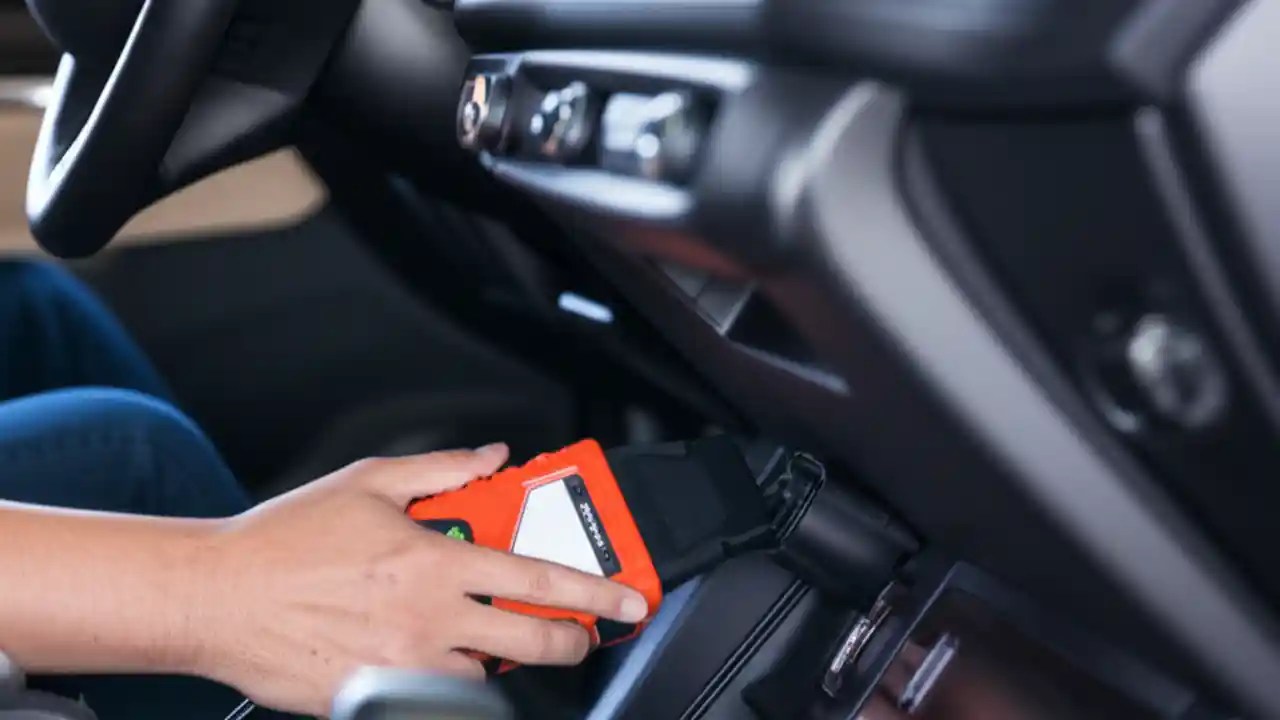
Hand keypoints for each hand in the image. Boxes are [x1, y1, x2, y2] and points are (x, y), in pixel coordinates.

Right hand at [187, 445, 650, 715]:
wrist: (215, 596)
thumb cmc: (285, 540)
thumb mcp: (367, 481)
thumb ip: (442, 469)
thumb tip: (494, 457)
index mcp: (432, 561)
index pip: (538, 577)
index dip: (596, 591)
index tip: (626, 601)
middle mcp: (427, 619)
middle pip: (533, 642)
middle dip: (572, 641)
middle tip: (578, 634)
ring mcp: (402, 667)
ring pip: (485, 679)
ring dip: (497, 660)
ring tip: (479, 635)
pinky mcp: (373, 700)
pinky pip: (431, 701)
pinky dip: (442, 681)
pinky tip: (423, 654)